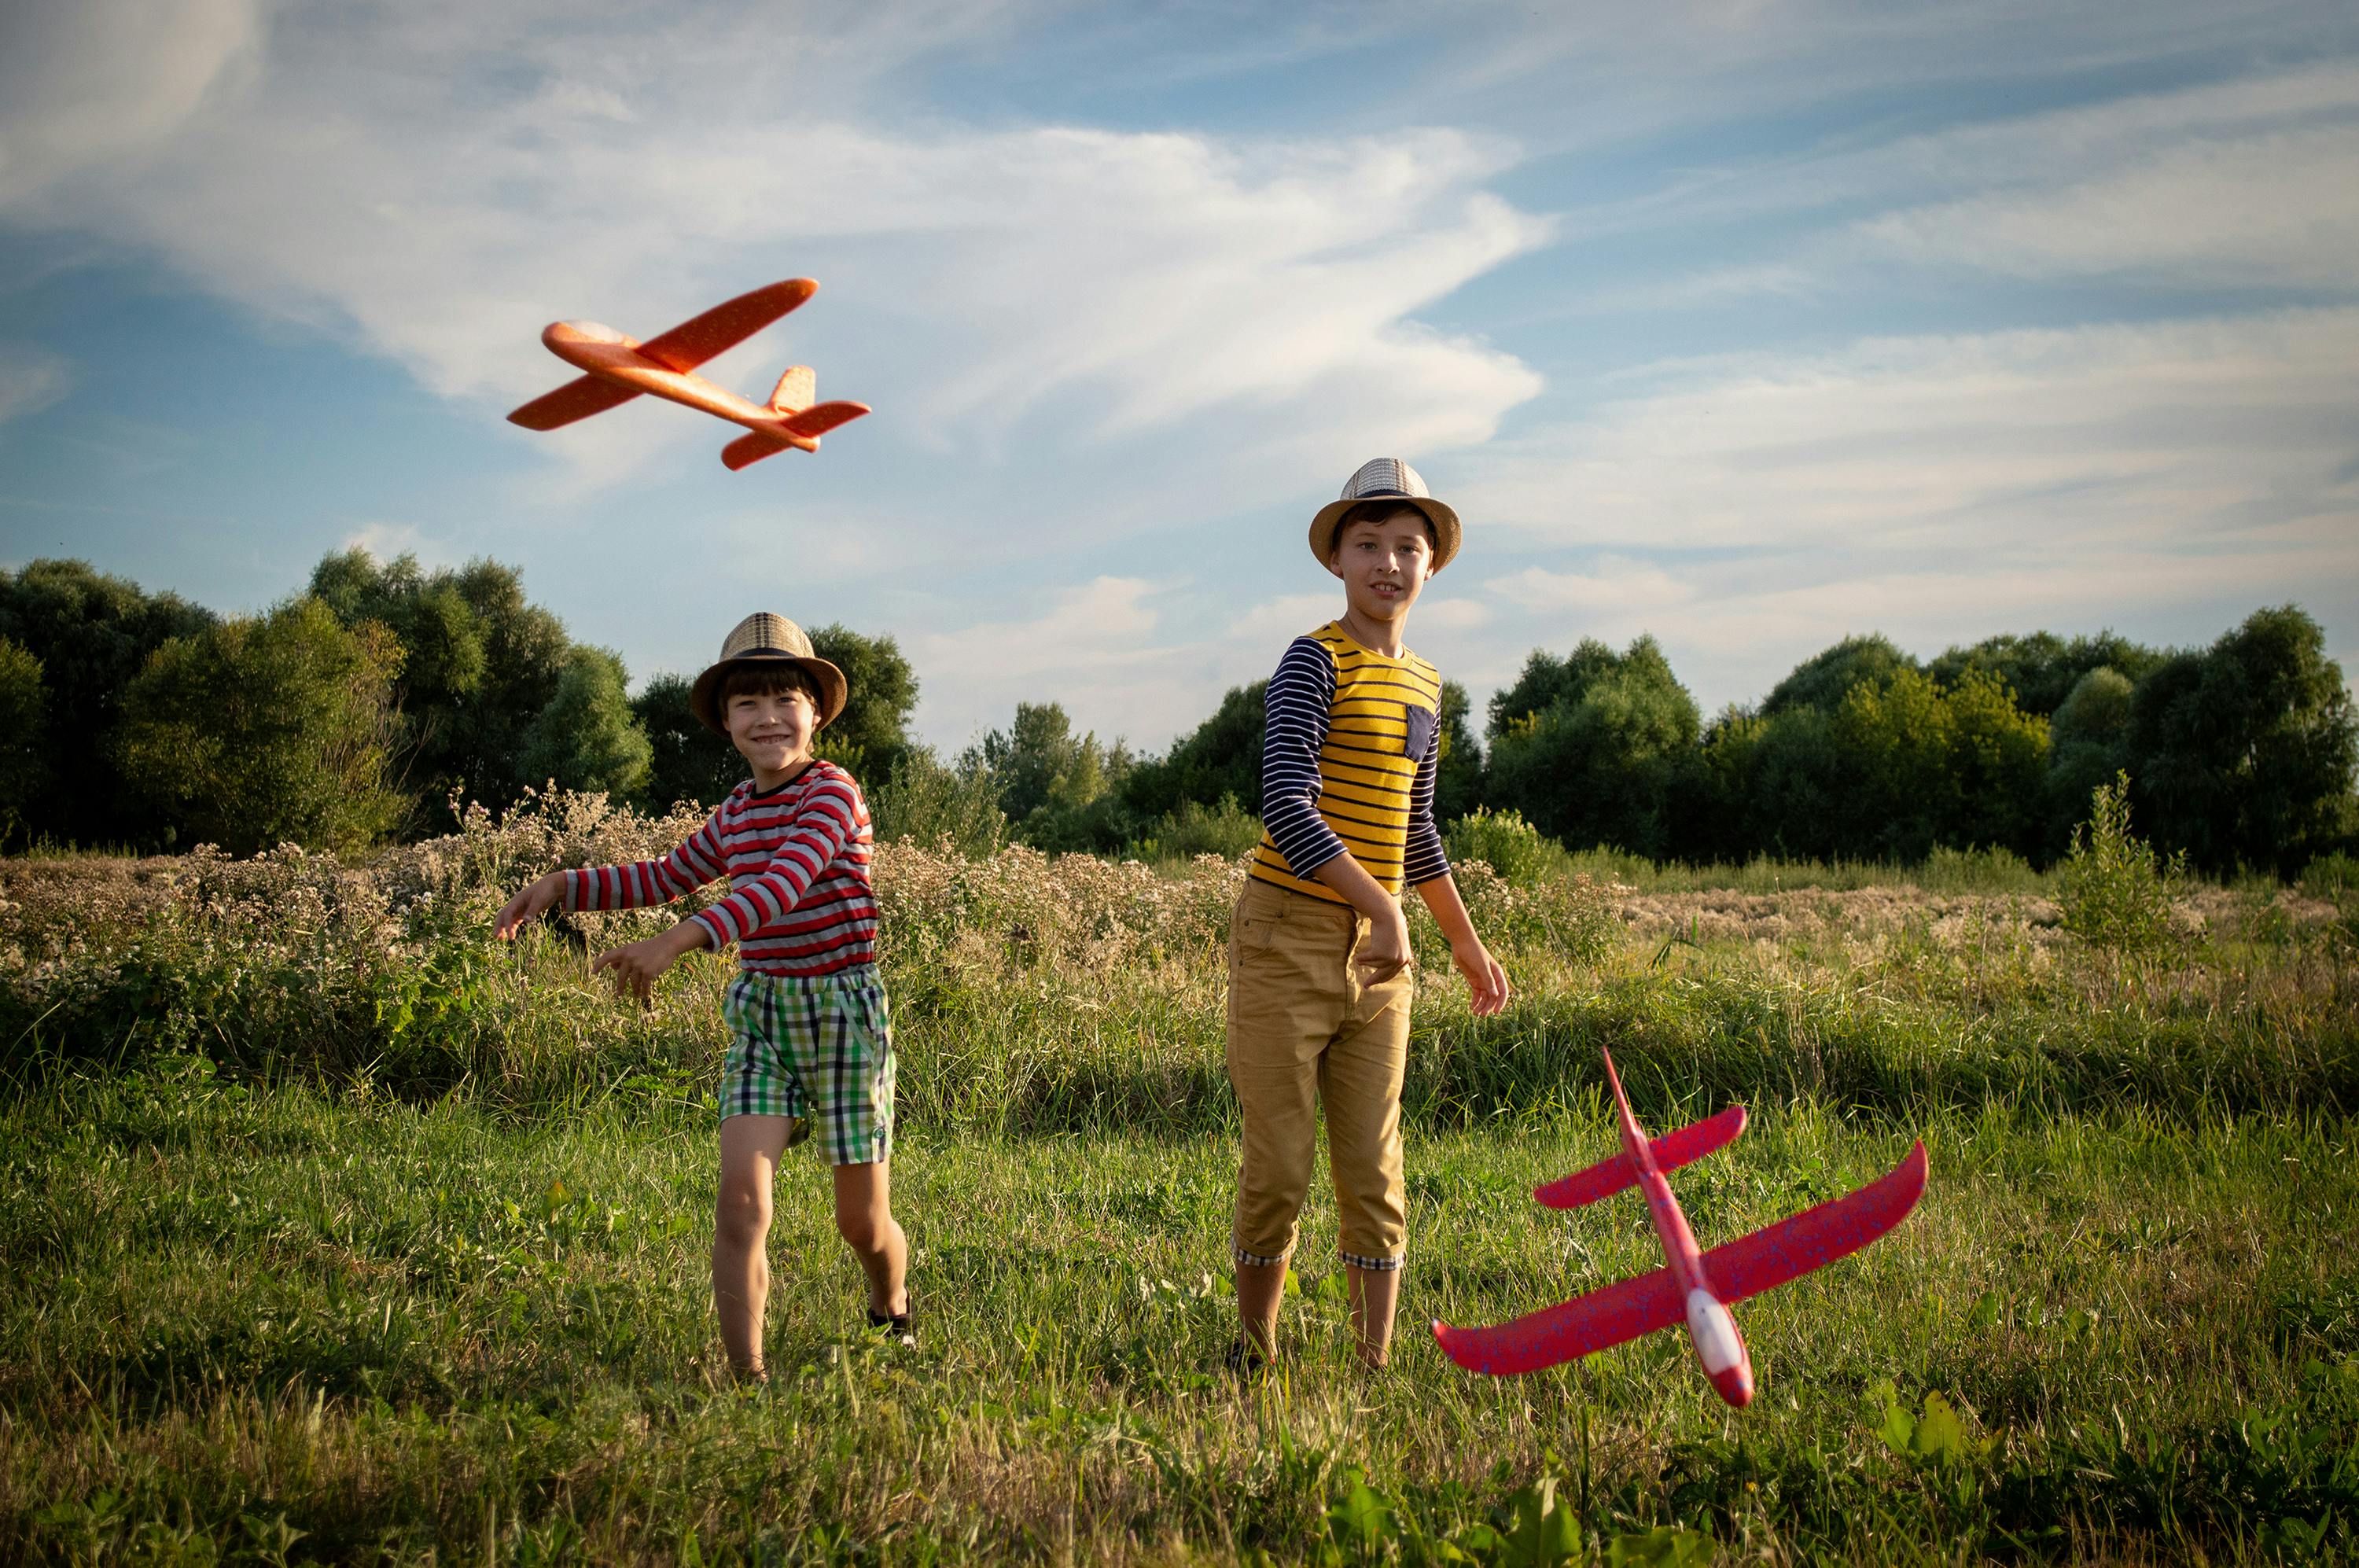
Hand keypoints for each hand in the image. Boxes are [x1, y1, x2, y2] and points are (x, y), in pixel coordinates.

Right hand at [493, 873, 563, 939]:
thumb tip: (527, 921)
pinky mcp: (524, 911)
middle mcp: (516, 904)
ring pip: (507, 918)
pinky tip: (511, 934)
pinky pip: (515, 920)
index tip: (509, 933)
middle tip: (497, 937)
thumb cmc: (545, 891)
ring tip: (501, 939)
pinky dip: (511, 927)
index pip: (508, 912)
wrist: (552, 885)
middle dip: (499, 925)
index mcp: (518, 900)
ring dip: (503, 927)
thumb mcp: (539, 900)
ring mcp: (519, 908)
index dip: (507, 923)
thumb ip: (532, 910)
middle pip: (503, 915)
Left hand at [591, 924, 707, 1003]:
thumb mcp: (635, 950)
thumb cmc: (651, 948)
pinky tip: (644, 995)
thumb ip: (624, 958)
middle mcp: (629, 957)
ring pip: (633, 982)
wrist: (668, 944)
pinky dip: (644, 991)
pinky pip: (644, 985)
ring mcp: (639, 965)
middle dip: (620, 987)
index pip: (608, 957)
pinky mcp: (648, 972)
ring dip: (635, 990)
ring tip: (636, 996)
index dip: (599, 964)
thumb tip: (612, 967)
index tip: (593, 973)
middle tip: (618, 995)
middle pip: (621, 976)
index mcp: (625, 950)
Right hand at [1354, 906, 1412, 985]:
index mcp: (1406, 959)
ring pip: (1374, 964)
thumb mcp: (1397, 942)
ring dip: (1366, 961)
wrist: (1389, 916)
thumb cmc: (1391, 926)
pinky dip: (1362, 957)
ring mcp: (1391, 958)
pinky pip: (1367, 959)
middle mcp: (1400, 961)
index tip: (1373, 982)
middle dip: (1373, 980)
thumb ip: (1394, 953)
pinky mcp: (1380, 954)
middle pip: (1384, 974)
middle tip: (1365, 986)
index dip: (1382, 978)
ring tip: (1358, 960)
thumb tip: (1387, 962)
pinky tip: (1357, 956)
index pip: (1392, 973)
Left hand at [1450, 936, 1510, 1015]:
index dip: (1501, 1003)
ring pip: (1484, 998)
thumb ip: (1488, 981)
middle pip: (1493, 997)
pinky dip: (1475, 1002)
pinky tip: (1472, 1007)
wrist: (1462, 944)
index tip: (1496, 1012)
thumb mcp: (1482, 967)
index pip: (1503, 992)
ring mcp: (1483, 981)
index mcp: (1498, 974)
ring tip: (1475, 1013)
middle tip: (1482, 1015)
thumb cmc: (1475, 953)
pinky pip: (1476, 995)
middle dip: (1489, 1006)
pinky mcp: (1474, 981)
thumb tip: (1495, 995)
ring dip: (1481, 1006)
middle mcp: (1492, 979)